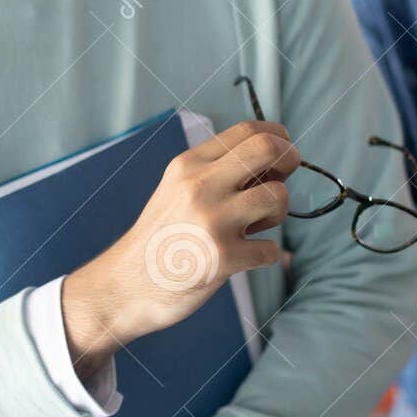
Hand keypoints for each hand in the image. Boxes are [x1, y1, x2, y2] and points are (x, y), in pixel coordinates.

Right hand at [61, 120, 298, 373]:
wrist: (126, 285)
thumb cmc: (162, 237)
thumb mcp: (178, 189)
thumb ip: (217, 171)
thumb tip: (275, 158)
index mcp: (189, 165)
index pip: (246, 131)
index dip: (276, 136)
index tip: (283, 150)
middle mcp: (200, 186)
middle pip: (267, 150)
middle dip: (289, 159)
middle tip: (285, 177)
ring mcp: (212, 222)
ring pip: (277, 197)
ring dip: (277, 213)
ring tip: (255, 226)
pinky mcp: (222, 258)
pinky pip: (271, 249)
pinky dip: (265, 255)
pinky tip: (245, 257)